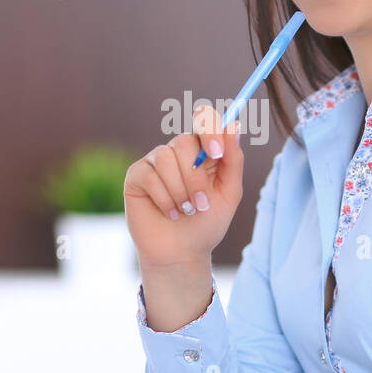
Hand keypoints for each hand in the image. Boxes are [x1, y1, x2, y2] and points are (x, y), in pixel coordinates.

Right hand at [124, 102, 243, 267]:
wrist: (182, 253)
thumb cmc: (207, 223)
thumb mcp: (229, 193)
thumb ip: (233, 159)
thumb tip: (234, 124)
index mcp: (203, 150)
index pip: (204, 119)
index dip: (210, 129)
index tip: (217, 153)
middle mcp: (178, 151)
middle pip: (184, 141)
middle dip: (196, 178)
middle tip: (201, 204)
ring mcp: (155, 161)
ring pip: (166, 159)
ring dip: (180, 192)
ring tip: (185, 211)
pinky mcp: (137, 175)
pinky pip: (150, 175)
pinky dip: (163, 198)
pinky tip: (168, 212)